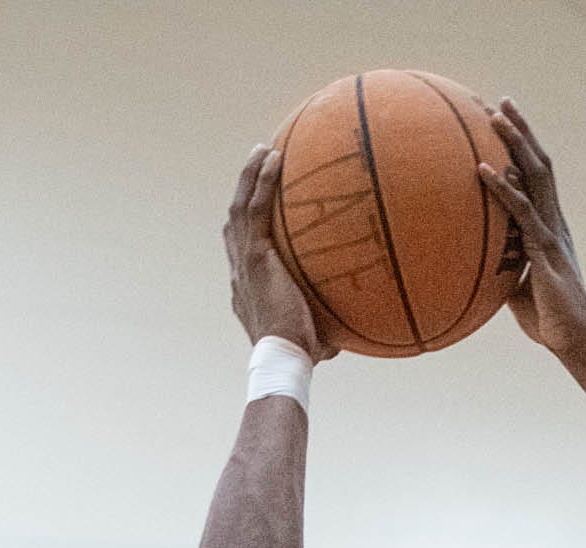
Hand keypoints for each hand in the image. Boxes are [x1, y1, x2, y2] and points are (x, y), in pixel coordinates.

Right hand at [227, 145, 332, 359]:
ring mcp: (244, 263)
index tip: (255, 209)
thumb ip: (327, 328)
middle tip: (256, 167)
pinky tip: (273, 158)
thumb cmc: (302, 358)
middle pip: (234, 224)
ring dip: (248, 177)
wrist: (285, 358)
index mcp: (247, 291)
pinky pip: (255, 209)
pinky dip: (261, 182)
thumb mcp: (315, 338)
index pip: (240, 252)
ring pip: (239, 209)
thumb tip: (352, 331)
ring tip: (261, 150)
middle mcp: (240, 274)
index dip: (244, 228)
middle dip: (243, 192)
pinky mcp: (255, 256)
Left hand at [481, 103, 585, 355]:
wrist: (575, 340)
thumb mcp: (519, 289)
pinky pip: (521, 211)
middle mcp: (554, 221)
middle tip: (499, 102)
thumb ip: (505, 269)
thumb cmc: (549, 320)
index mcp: (550, 227)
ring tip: (493, 116)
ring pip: (535, 175)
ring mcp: (551, 232)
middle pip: (539, 163)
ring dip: (514, 143)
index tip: (503, 124)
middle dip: (520, 130)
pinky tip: (482, 169)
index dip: (523, 148)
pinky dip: (501, 187)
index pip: (537, 177)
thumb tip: (480, 266)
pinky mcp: (545, 249)